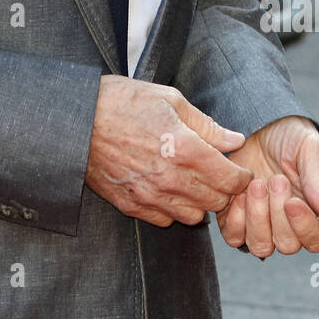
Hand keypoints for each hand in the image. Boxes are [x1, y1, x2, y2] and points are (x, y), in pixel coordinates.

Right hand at [85, 76, 253, 226]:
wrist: (76, 120)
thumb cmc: (122, 102)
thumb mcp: (169, 99)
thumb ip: (206, 125)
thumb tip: (235, 140)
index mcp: (184, 148)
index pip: (231, 180)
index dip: (242, 177)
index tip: (240, 170)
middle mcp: (170, 178)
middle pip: (216, 201)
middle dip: (224, 189)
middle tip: (217, 174)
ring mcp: (149, 195)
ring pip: (193, 215)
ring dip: (199, 201)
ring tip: (191, 181)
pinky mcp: (130, 205)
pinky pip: (165, 220)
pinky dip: (172, 208)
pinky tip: (167, 188)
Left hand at [217, 115, 318, 257]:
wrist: (261, 128)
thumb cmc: (292, 139)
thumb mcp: (310, 151)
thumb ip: (318, 181)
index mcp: (315, 214)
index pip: (317, 240)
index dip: (305, 227)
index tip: (292, 202)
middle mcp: (290, 226)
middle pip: (287, 244)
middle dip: (277, 213)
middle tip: (275, 180)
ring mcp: (262, 226)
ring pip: (260, 246)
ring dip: (256, 218)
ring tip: (256, 185)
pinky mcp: (237, 219)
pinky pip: (234, 236)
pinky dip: (235, 219)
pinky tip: (240, 193)